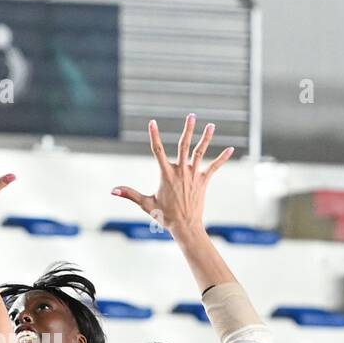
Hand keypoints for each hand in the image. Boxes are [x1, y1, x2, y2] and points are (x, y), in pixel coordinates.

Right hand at [112, 115, 232, 234]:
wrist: (185, 227)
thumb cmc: (164, 216)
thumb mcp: (146, 204)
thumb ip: (129, 194)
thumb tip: (112, 190)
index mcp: (166, 175)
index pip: (157, 151)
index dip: (154, 135)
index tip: (152, 122)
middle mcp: (181, 172)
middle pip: (184, 146)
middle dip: (188, 130)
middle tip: (191, 115)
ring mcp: (193, 176)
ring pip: (200, 152)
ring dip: (206, 138)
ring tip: (211, 125)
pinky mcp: (203, 182)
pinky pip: (214, 167)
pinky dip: (223, 158)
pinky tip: (231, 148)